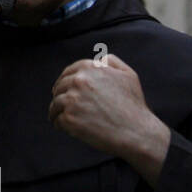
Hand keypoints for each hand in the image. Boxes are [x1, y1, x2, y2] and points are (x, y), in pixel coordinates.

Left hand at [49, 54, 169, 184]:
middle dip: (60, 97)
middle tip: (63, 107)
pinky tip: (67, 129)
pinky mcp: (69, 118)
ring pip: (55, 104)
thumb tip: (98, 59)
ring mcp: (72, 100)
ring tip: (63, 118)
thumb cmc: (133, 105)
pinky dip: (60, 125)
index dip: (65, 82)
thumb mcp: (128, 75)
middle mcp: (78, 81)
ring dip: (57, 111)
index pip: (67, 73)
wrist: (137, 132)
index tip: (64, 90)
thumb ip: (112, 62)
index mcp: (89, 68)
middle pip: (59, 88)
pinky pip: (57, 120)